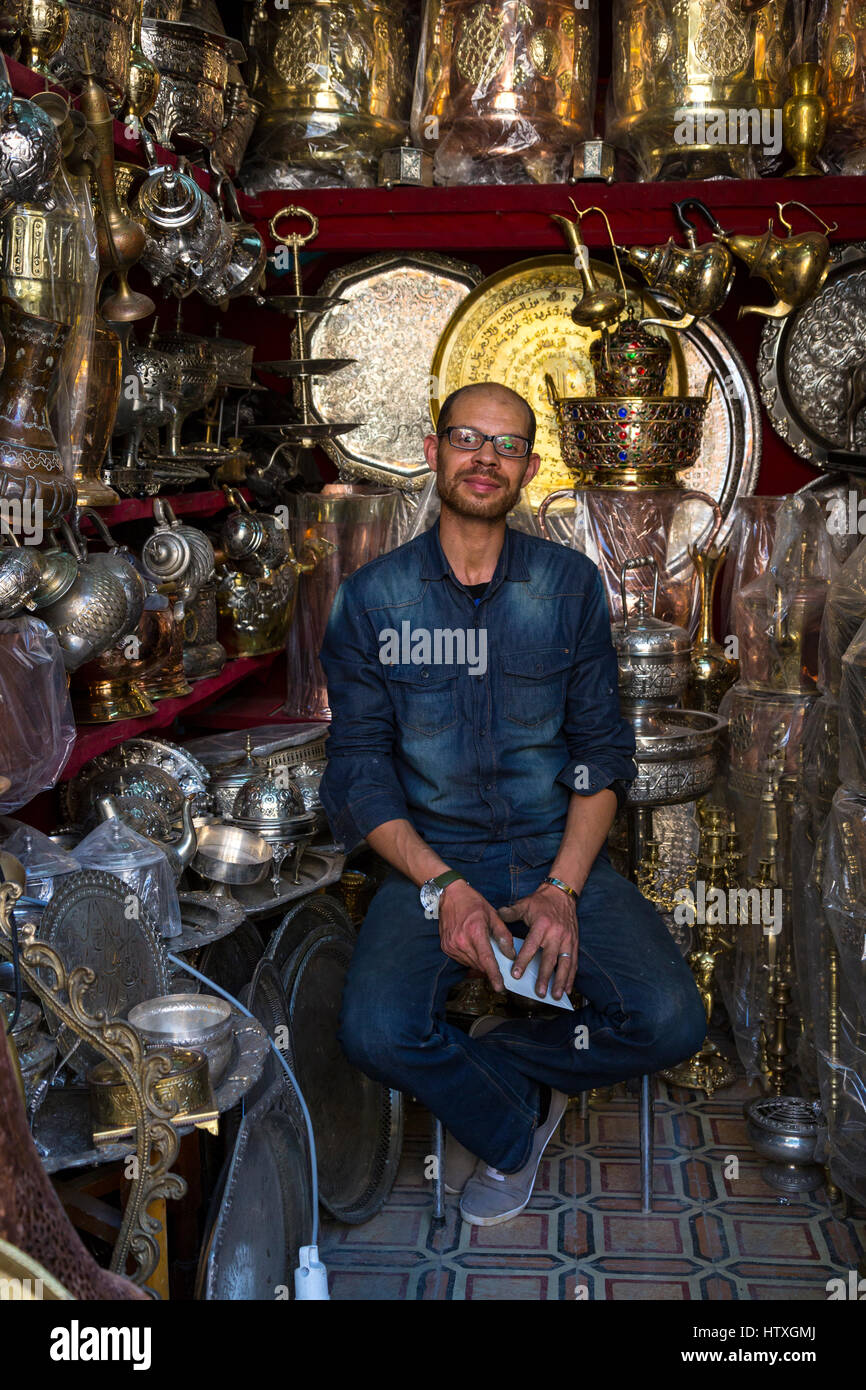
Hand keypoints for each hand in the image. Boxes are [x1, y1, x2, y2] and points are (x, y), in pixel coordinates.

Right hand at [438, 881, 514, 992]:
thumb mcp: (493, 915)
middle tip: (498, 966)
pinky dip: (470, 958)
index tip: (500, 987)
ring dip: (480, 963)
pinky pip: (461, 960)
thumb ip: (503, 936)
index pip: (486, 959)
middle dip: (490, 968)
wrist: (449, 895)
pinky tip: (473, 947)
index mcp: (475, 931)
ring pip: (470, 964)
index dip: (494, 975)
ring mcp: (451, 945)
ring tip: (484, 950)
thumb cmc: (472, 902)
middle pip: (479, 964)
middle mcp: (461, 941)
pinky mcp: (446, 947)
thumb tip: (510, 954)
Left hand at [499, 884, 577, 1001]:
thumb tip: (496, 916)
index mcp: (541, 925)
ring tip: (555, 996)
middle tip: (539, 992)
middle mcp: (556, 934)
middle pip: (550, 958)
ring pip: (565, 963)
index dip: (523, 960)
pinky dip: (571, 976)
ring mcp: (567, 939)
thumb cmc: (541, 902)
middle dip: (544, 977)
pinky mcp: (574, 943)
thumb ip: (510, 912)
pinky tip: (567, 989)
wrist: (563, 894)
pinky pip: (574, 962)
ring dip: (560, 981)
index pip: (531, 946)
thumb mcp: (524, 904)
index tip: (516, 974)